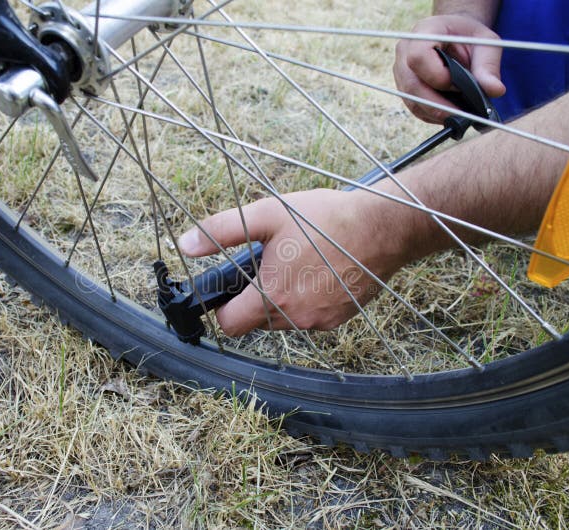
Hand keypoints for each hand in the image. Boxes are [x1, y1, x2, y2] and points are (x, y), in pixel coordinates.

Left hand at [177, 189, 409, 335]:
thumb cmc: (325, 220)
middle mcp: (295, 318)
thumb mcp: (268, 215)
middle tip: (268, 264)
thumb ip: (222, 230)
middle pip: (256, 321)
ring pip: (283, 320)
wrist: (382, 228)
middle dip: (254, 298)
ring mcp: (319, 322)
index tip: (230, 289)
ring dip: (281, 299)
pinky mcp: (339, 319)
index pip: (230, 325)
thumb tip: (186, 243)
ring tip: (295, 264)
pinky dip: (306, 301)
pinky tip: (317, 272)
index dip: (223, 308)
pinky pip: (309, 317)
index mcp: (272, 297)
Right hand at [394, 15, 505, 123]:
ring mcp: (400, 69)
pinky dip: (431, 114)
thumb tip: (495, 90)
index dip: (438, 76)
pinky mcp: (403, 85)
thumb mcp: (485, 43)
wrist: (455, 36)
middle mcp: (405, 50)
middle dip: (437, 104)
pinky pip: (413, 106)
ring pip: (410, 99)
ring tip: (458, 116)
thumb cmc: (469, 37)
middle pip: (412, 84)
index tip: (459, 86)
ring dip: (434, 112)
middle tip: (461, 115)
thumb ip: (488, 65)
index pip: (419, 57)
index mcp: (424, 32)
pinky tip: (448, 113)